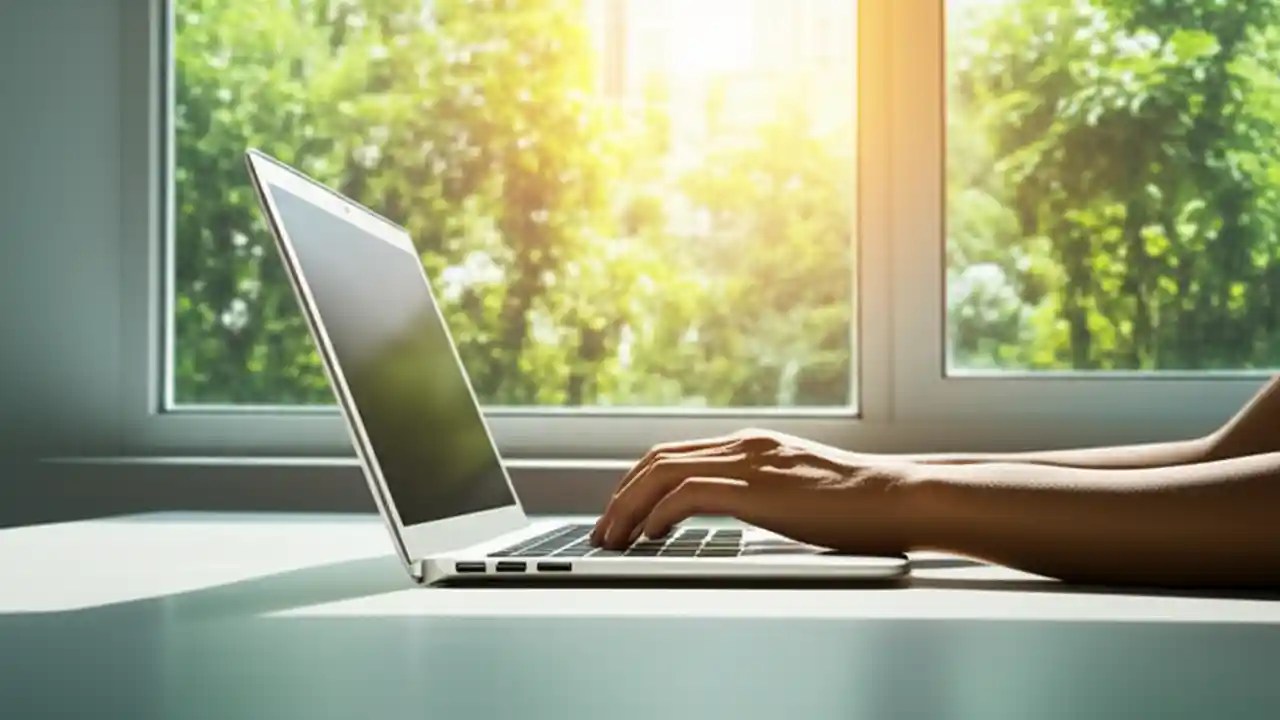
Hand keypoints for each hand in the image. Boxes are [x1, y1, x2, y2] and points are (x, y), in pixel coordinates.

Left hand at [589, 429, 919, 553]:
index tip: (621, 513)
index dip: (638, 483)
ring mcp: (749, 463)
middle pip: (657, 459)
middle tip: (603, 529)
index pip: (676, 454)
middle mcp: (744, 446)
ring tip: (613, 538)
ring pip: (662, 472)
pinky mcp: (757, 489)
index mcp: (752, 445)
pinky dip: (659, 513)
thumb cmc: (861, 505)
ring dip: (628, 506)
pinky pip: (688, 494)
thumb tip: (741, 511)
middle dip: (620, 495)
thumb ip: (766, 492)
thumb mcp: (801, 490)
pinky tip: (649, 535)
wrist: (899, 497)